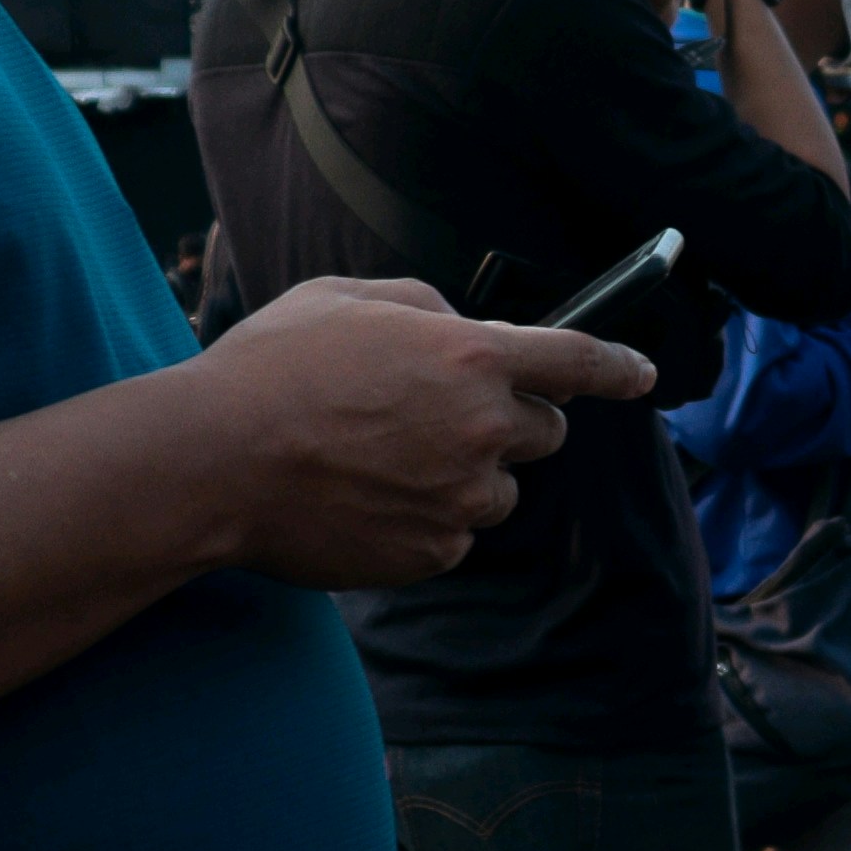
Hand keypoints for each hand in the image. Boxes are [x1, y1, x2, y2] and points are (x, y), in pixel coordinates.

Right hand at [190, 276, 657, 587]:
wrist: (209, 460)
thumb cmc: (268, 370)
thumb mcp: (345, 300)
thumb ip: (425, 307)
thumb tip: (466, 327)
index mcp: (474, 357)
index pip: (580, 360)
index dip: (619, 368)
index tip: (641, 376)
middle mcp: (485, 428)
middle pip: (544, 432)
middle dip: (505, 423)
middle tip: (432, 416)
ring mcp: (463, 496)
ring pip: (498, 488)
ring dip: (462, 475)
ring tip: (377, 460)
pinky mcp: (434, 550)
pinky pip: (453, 534)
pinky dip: (423, 520)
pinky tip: (362, 499)